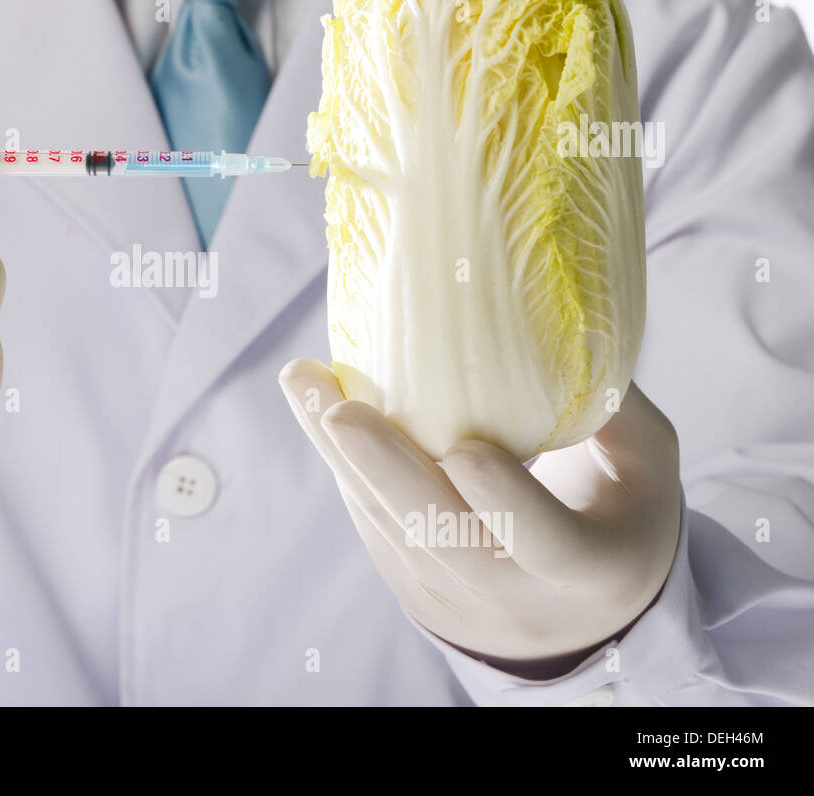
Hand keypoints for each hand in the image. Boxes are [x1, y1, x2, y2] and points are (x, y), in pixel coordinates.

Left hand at [279, 358, 680, 671]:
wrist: (578, 624)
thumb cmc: (618, 520)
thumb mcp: (646, 471)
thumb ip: (616, 409)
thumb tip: (568, 324)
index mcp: (588, 571)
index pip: (546, 542)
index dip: (505, 501)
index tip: (466, 449)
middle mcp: (512, 595)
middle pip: (440, 539)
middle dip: (386, 472)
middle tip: (342, 411)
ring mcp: (452, 597)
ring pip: (389, 525)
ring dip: (341, 454)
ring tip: (303, 380)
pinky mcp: (408, 585)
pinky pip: (372, 521)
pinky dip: (344, 463)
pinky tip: (315, 404)